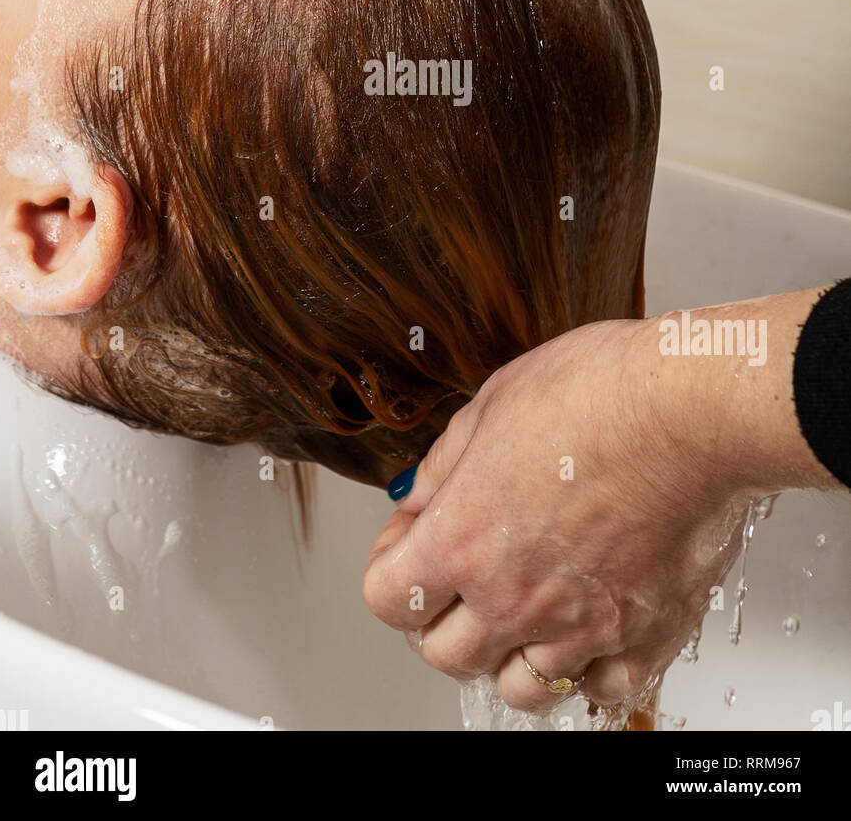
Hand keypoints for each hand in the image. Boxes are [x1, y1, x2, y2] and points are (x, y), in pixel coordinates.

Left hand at [363, 292, 830, 711]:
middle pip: (444, 653)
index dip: (391, 568)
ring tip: (526, 610)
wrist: (694, 412)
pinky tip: (591, 628)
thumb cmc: (602, 393)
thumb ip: (445, 465)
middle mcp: (514, 598)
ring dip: (511, 654)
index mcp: (463, 539)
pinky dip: (591, 669)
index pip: (387, 598)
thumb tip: (421, 498)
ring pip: (518, 687)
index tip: (409, 546)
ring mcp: (580, 628)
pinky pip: (602, 690)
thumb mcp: (493, 404)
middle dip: (444, 616)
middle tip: (464, 578)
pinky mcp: (645, 638)